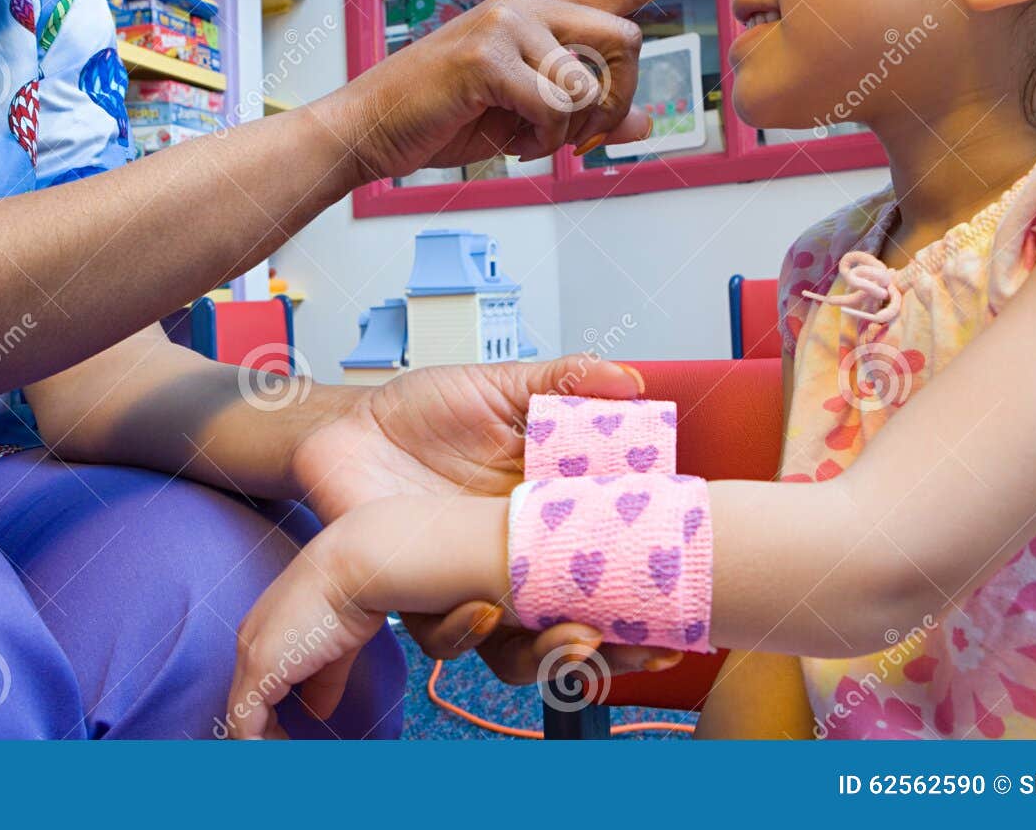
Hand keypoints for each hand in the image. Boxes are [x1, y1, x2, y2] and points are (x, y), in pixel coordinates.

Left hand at [223, 520, 388, 738]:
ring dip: (263, 749)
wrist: (355, 566)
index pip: (254, 689)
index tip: (287, 742)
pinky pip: (248, 728)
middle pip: (242, 709)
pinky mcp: (260, 669)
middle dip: (262, 741)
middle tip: (286, 757)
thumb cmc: (351, 592)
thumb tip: (319, 711)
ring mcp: (251, 657)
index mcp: (263, 632)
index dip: (267, 722)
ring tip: (286, 764)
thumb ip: (323, 680)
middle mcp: (249, 644)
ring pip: (240, 722)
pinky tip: (287, 758)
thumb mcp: (335, 645)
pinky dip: (264, 750)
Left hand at [290, 355, 682, 684]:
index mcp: (551, 519)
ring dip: (549, 652)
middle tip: (646, 643)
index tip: (687, 609)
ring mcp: (471, 585)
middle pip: (579, 623)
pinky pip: (445, 634)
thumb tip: (632, 381)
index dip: (652, 593)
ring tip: (572, 636)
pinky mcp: (419, 598)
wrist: (348, 426)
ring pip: (520, 648)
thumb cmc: (424, 411)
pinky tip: (482, 611)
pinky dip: (467, 629)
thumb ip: (563, 385)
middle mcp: (518, 563)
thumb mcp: (499, 388)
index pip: (613, 567)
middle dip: (617, 646)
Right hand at [325, 0, 726, 179]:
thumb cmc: (446, 119)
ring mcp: (505, 25)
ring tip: (532, 141)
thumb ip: (590, 116)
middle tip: (586, 137)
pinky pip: (554, 105)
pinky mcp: (486, 57)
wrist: (372, 128)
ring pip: (589, 80)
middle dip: (619, 97)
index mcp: (538, 13)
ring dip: (572, 130)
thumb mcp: (527, 120)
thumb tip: (648, 121)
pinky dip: (542, 140)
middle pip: (625, 36)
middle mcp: (526, 6)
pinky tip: (512, 143)